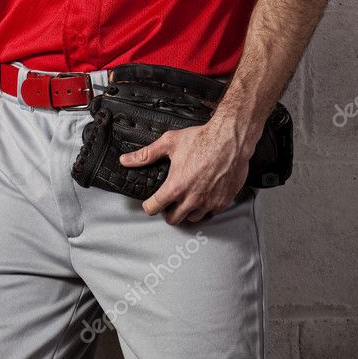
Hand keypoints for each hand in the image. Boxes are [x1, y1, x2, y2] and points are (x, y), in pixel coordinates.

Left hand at [118, 114, 250, 225]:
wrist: (231, 139)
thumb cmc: (202, 139)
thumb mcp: (169, 143)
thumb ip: (146, 154)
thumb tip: (126, 160)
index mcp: (176, 186)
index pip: (154, 208)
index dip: (149, 206)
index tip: (150, 203)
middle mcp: (192, 199)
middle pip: (173, 219)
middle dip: (168, 211)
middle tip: (169, 201)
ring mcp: (208, 203)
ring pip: (192, 218)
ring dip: (187, 211)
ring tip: (187, 197)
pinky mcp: (223, 202)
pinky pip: (210, 213)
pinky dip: (205, 207)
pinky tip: (203, 195)